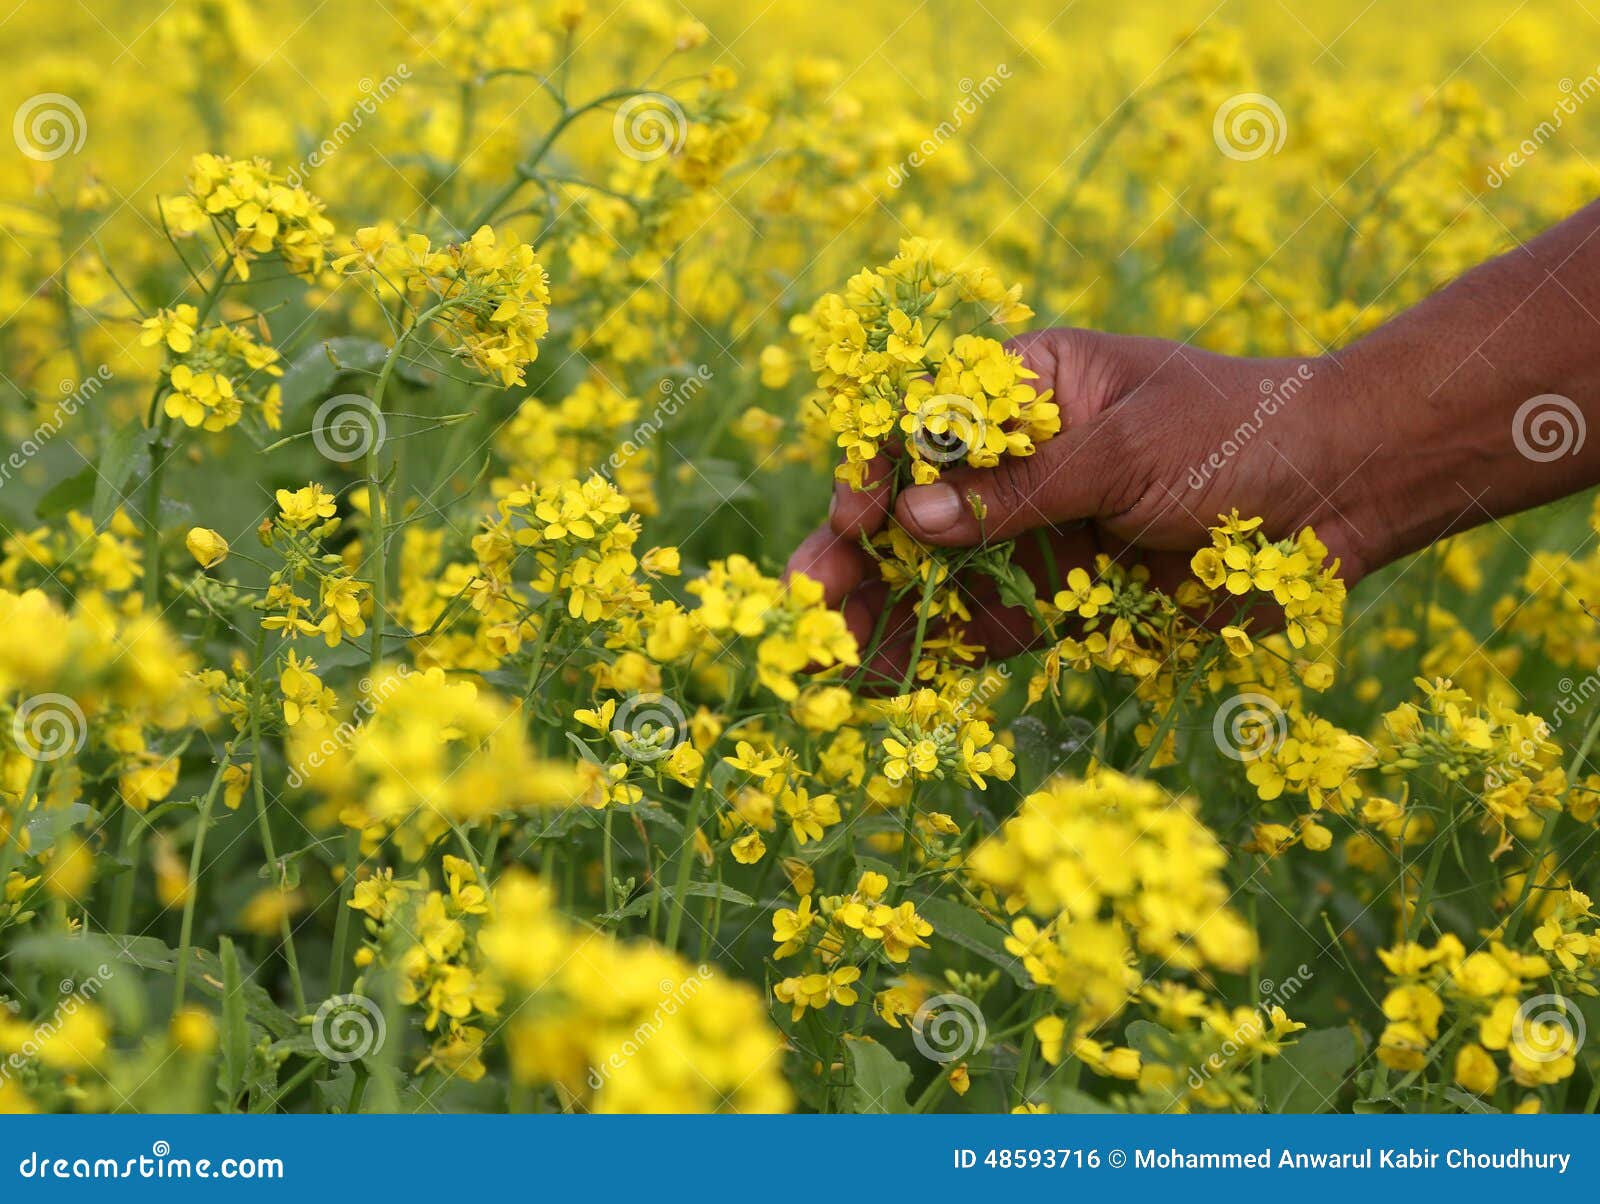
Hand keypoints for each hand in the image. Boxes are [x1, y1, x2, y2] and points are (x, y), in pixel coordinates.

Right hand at [784, 326, 1376, 678]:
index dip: (873, 467)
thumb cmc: (1242, 432)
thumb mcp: (1127, 447)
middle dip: (853, 556)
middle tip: (802, 607)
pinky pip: (982, 632)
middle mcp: (1017, 462)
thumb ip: (1020, 490)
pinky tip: (877, 686)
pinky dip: (933, 659)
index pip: (920, 421)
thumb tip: (910, 522)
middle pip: (910, 509)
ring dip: (877, 616)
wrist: (1346, 495)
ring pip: (934, 579)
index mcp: (1027, 388)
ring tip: (821, 659)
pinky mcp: (1060, 604)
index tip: (852, 514)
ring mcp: (1035, 536)